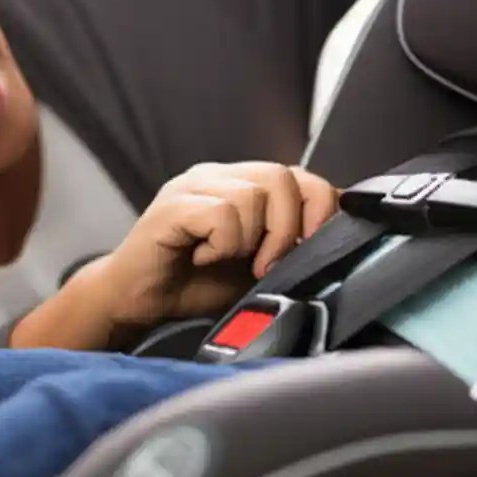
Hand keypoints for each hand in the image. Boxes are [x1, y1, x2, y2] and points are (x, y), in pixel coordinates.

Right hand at [95, 162, 338, 326]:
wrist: (138, 302)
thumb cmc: (196, 284)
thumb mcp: (259, 266)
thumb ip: (293, 247)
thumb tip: (339, 239)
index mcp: (243, 183)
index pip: (300, 175)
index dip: (317, 211)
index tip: (308, 250)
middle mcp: (219, 175)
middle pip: (283, 177)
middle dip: (288, 229)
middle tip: (266, 265)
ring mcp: (194, 185)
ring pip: (254, 195)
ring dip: (251, 240)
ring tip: (226, 260)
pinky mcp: (173, 204)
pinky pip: (223, 213)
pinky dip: (223, 244)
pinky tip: (203, 257)